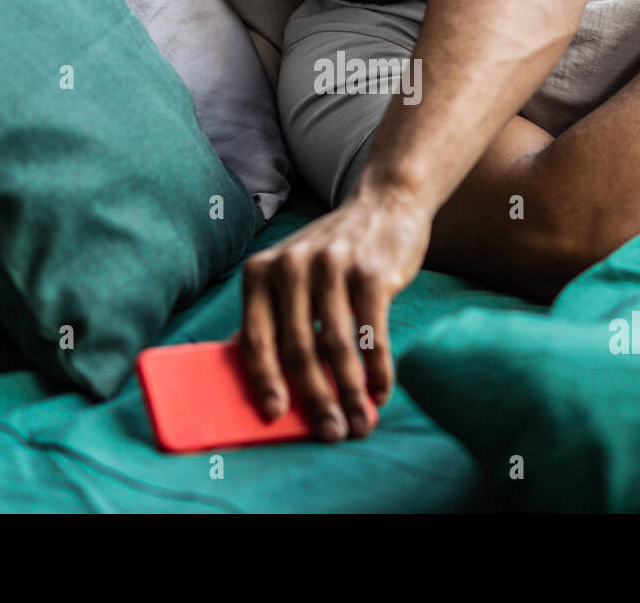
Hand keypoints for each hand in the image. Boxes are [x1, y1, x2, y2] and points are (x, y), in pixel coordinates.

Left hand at [240, 183, 430, 440]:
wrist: (384, 204)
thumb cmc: (332, 255)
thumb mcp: (290, 275)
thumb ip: (272, 318)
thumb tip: (256, 383)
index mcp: (261, 272)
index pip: (255, 336)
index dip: (263, 380)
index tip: (273, 417)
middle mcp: (291, 266)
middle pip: (297, 347)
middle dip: (314, 398)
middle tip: (329, 434)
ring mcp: (332, 267)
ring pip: (337, 346)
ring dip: (349, 393)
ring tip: (359, 423)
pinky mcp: (371, 272)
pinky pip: (373, 333)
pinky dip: (378, 369)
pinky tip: (381, 392)